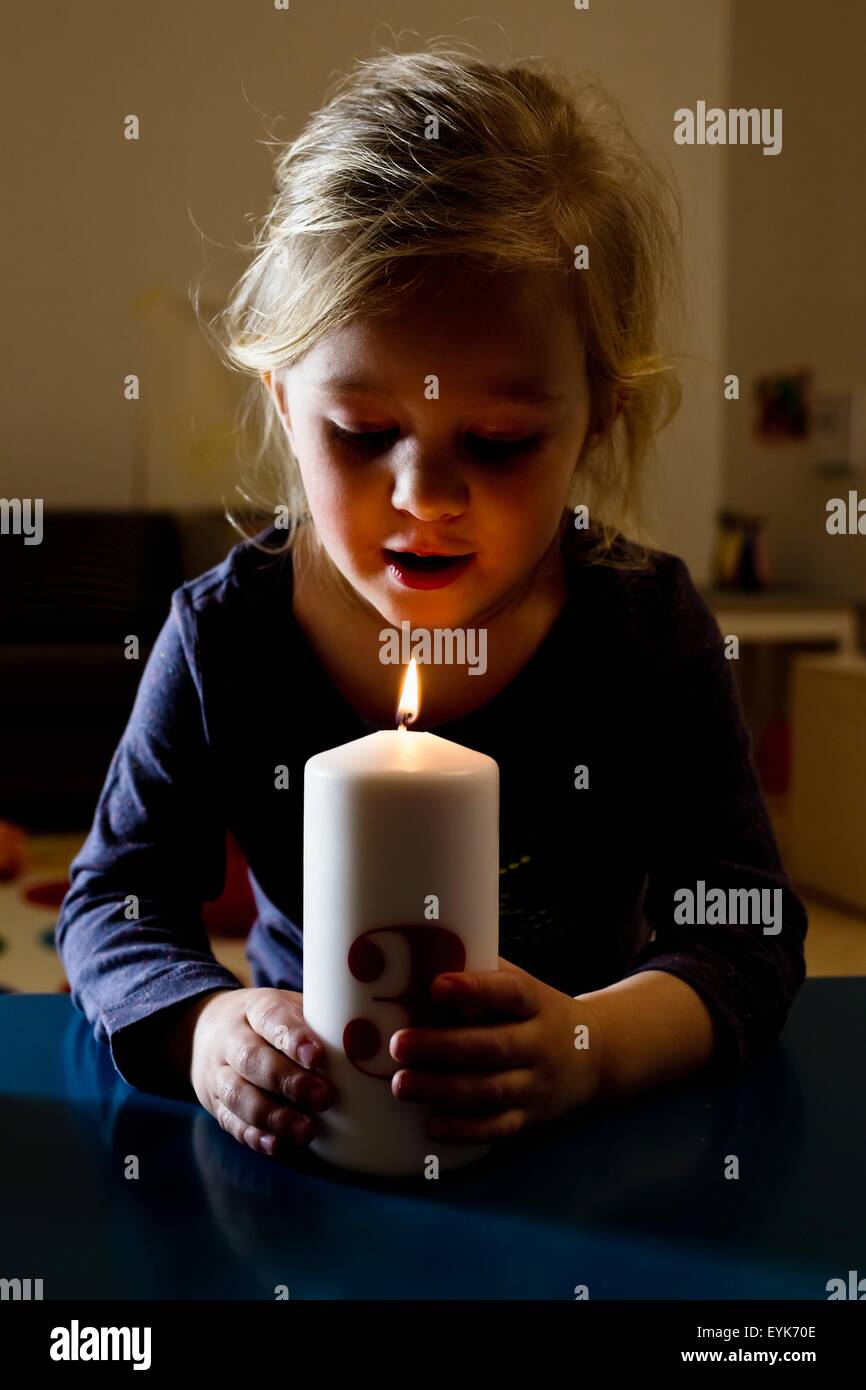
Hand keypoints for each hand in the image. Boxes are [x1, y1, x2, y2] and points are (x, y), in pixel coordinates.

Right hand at [186, 987, 335, 1157]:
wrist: (205, 1029)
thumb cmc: (268, 1021)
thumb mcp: (288, 1006)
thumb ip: (320, 1019)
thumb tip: (373, 1037)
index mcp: (254, 1009)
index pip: (270, 1018)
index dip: (292, 1037)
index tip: (317, 1056)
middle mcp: (231, 1039)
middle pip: (252, 1059)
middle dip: (288, 1081)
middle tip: (325, 1098)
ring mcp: (217, 1073)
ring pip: (238, 1095)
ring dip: (274, 1116)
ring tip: (308, 1131)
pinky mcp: (214, 1104)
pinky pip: (230, 1122)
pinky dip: (254, 1136)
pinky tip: (278, 1145)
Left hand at [389, 956, 603, 1144]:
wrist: (594, 1055)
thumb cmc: (535, 1012)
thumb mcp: (522, 985)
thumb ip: (481, 973)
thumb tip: (419, 958)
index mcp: (537, 1002)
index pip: (511, 992)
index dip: (475, 989)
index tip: (436, 985)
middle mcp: (541, 1043)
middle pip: (494, 1046)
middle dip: (443, 1046)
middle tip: (398, 1044)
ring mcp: (538, 1084)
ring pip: (491, 1090)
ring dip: (442, 1089)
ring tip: (401, 1084)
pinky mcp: (531, 1116)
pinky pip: (498, 1127)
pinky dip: (464, 1129)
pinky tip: (431, 1125)